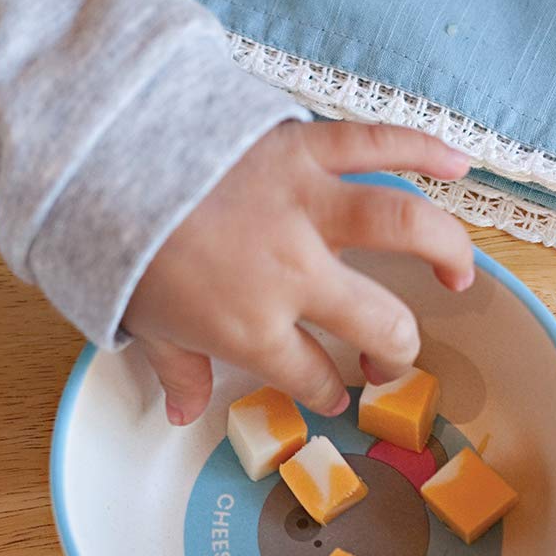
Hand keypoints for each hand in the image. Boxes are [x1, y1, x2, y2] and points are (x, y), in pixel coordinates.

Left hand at [122, 122, 477, 426]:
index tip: (331, 389)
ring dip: (445, 253)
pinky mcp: (303, 146)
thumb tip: (183, 412)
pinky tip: (460, 163)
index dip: (325, 389)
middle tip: (394, 355)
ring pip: (404, 231)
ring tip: (460, 275)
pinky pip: (377, 144)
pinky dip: (424, 148)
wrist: (95, 163)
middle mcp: (295, 275)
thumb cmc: (118, 248)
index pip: (310, 375)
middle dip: (394, 351)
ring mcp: (307, 207)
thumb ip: (177, 370)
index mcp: (252, 331)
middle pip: (377, 324)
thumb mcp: (144, 326)